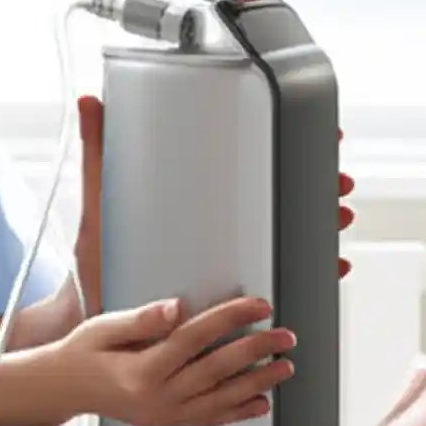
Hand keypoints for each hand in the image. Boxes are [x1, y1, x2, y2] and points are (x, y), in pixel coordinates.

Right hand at [48, 295, 296, 425]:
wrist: (67, 388)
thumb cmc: (85, 353)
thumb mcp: (104, 327)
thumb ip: (142, 319)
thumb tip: (175, 307)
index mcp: (142, 370)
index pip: (195, 338)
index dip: (229, 318)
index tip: (257, 305)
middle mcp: (158, 397)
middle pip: (216, 370)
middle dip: (255, 351)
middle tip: (284, 336)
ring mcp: (166, 414)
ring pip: (221, 400)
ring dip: (258, 383)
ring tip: (284, 367)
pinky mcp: (170, 423)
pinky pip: (211, 420)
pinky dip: (239, 412)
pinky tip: (261, 402)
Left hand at [74, 96, 357, 317]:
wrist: (94, 325)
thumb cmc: (95, 263)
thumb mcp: (99, 203)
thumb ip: (97, 151)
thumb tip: (88, 99)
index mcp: (195, 201)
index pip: (251, 165)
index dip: (291, 144)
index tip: (321, 131)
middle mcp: (216, 230)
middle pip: (280, 198)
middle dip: (319, 187)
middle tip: (337, 182)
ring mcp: (226, 262)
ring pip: (287, 237)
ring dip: (322, 226)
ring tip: (336, 219)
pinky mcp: (230, 295)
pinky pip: (280, 280)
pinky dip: (310, 273)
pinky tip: (327, 268)